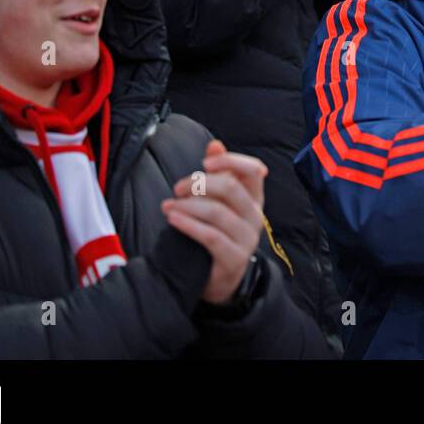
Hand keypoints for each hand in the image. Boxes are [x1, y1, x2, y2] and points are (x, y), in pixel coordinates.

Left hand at [161, 140, 267, 304]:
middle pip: (230, 188)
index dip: (230, 161)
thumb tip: (215, 144)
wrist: (223, 278)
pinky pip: (210, 236)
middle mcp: (255, 216)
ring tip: (168, 206)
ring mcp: (247, 239)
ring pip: (217, 212)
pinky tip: (173, 219)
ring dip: (187, 205)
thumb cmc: (220, 232)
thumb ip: (220, 173)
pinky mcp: (234, 258)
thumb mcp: (222, 202)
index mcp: (255, 198)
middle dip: (198, 184)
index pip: (252, 170)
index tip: (205, 163)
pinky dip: (188, 225)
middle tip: (177, 188)